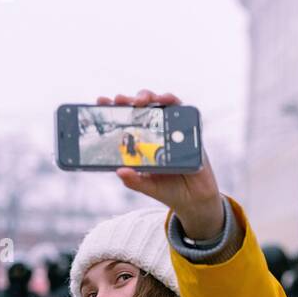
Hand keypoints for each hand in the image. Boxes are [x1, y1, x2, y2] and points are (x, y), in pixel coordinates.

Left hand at [98, 89, 223, 238]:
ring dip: (150, 96)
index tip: (102, 101)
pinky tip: (166, 101)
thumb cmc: (169, 190)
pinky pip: (181, 111)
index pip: (126, 122)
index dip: (115, 110)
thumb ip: (134, 181)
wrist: (195, 199)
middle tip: (120, 99)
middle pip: (141, 109)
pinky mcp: (188, 131)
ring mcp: (171, 130)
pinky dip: (173, 103)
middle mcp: (155, 133)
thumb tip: (119, 171)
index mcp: (142, 144)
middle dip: (129, 100)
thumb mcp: (148, 187)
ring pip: (159, 104)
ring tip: (141, 100)